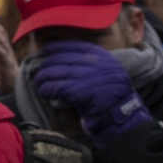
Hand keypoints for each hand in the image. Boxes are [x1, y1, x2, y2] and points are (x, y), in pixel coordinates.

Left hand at [32, 40, 151, 146]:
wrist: (122, 115)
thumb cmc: (111, 95)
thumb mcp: (107, 71)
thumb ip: (90, 62)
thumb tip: (61, 55)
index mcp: (101, 56)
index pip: (72, 46)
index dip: (55, 48)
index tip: (45, 51)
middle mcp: (93, 63)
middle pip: (59, 59)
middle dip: (46, 66)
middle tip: (42, 73)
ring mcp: (85, 77)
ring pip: (52, 72)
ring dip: (42, 79)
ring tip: (40, 83)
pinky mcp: (76, 91)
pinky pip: (52, 87)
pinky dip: (45, 90)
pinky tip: (44, 92)